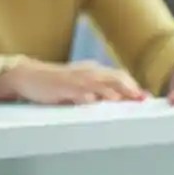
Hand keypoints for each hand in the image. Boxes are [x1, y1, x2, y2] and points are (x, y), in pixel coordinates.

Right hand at [0, 60, 146, 104]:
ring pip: (98, 84)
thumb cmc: (56, 82)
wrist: (28, 76)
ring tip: (123, 101)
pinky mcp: (62, 87)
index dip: (133, 86)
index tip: (144, 97)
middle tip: (140, 99)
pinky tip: (94, 103)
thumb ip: (97, 89)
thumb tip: (117, 99)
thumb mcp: (80, 83)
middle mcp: (88, 72)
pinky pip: (77, 91)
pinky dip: (86, 96)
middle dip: (129, 88)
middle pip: (114, 78)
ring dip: (112, 92)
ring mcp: (75, 79)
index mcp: (94, 71)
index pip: (119, 76)